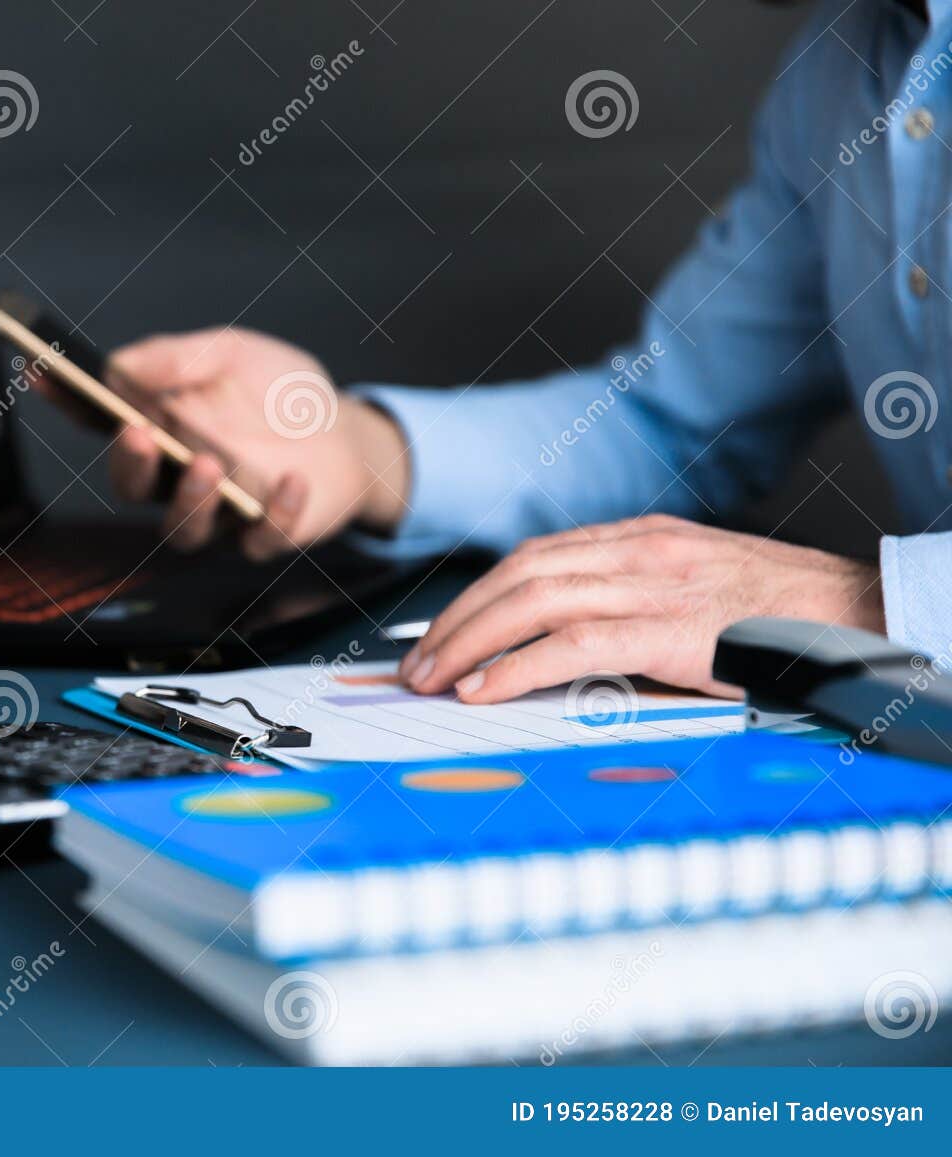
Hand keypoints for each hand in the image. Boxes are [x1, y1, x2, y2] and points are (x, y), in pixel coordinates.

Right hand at [39, 327, 409, 559]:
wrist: (345, 430)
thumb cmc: (279, 393)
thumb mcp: (229, 353)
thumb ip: (177, 357)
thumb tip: (119, 363)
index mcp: (161, 431)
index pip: (102, 422)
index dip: (68, 402)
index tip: (41, 372)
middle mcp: (178, 479)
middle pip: (133, 487)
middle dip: (131, 464)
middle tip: (139, 433)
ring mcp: (221, 511)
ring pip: (184, 529)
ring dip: (191, 502)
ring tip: (208, 463)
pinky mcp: (267, 534)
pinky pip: (262, 539)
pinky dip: (276, 514)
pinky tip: (292, 481)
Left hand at [400, 514, 884, 702]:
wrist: (856, 614)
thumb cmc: (778, 611)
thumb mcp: (694, 586)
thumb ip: (633, 599)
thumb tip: (566, 641)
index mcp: (638, 539)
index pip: (533, 559)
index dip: (478, 597)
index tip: (442, 634)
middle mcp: (636, 552)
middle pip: (517, 575)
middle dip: (456, 621)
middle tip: (418, 666)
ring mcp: (652, 585)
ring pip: (531, 602)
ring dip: (469, 644)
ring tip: (433, 682)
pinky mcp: (669, 628)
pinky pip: (573, 644)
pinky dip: (518, 667)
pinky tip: (485, 691)